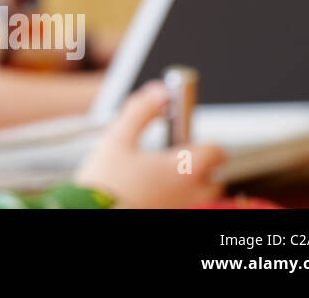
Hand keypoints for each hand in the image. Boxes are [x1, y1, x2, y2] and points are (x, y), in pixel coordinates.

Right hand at [75, 80, 225, 207]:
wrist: (91, 214)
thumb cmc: (105, 184)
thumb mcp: (117, 139)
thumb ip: (141, 111)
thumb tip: (158, 92)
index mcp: (183, 170)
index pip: (216, 151)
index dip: (202, 137)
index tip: (183, 129)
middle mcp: (188, 194)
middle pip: (212, 178)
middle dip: (198, 163)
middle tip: (172, 153)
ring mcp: (179, 209)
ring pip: (196, 194)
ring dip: (184, 181)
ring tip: (155, 172)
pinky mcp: (166, 216)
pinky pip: (179, 204)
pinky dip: (171, 195)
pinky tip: (146, 188)